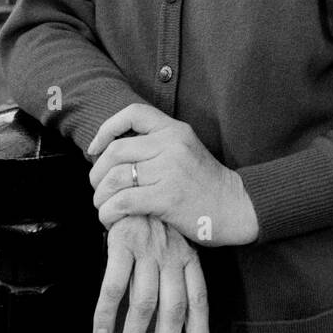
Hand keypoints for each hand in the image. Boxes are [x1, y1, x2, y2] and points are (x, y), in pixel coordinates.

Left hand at [87, 103, 258, 246]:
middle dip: (97, 172)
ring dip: (100, 196)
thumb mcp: (185, 151)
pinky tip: (110, 218)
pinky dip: (109, 212)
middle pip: (116, 150)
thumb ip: (156, 146)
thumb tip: (112, 154)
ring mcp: (170, 170)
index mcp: (175, 130)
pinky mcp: (167, 197)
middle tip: (98, 188)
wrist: (236, 206)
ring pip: (115, 178)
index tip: (95, 149)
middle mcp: (171, 145)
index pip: (133, 114)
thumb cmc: (206, 184)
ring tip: (102, 206)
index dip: (107, 128)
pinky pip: (123, 202)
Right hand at [93, 214, 209, 332]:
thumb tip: (165, 324)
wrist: (134, 175)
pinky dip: (106, 314)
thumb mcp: (170, 242)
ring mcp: (148, 249)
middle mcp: (172, 255)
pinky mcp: (123, 242)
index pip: (198, 302)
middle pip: (173, 312)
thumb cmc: (151, 216)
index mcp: (188, 257)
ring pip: (144, 305)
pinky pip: (114, 285)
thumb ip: (171, 277)